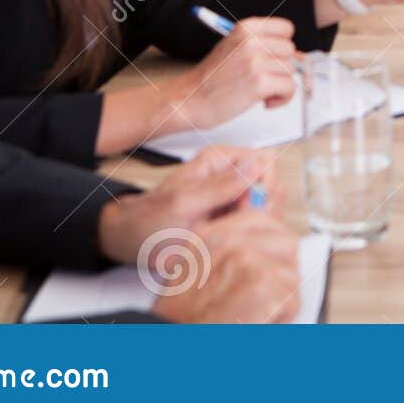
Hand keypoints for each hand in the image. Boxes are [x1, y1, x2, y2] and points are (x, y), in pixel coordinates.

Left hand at [96, 146, 277, 264]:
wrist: (132, 241)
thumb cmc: (149, 220)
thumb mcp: (184, 203)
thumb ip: (221, 185)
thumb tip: (255, 164)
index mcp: (221, 160)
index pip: (267, 162)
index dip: (261, 188)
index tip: (242, 210)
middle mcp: (231, 175)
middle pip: (272, 187)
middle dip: (259, 210)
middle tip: (230, 227)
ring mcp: (233, 198)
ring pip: (267, 208)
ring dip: (252, 226)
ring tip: (223, 236)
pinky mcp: (232, 218)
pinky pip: (255, 225)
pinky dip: (246, 236)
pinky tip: (225, 242)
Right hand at [150, 207, 303, 323]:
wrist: (173, 341)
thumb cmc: (181, 318)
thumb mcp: (191, 271)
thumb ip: (224, 247)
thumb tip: (257, 228)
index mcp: (210, 235)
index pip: (261, 220)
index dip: (272, 244)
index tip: (269, 264)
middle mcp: (229, 241)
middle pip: (285, 244)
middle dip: (282, 271)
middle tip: (262, 296)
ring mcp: (248, 260)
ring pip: (291, 275)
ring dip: (279, 300)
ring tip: (252, 313)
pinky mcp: (263, 285)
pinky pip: (292, 301)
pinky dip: (280, 320)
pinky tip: (256, 324)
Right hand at [174, 17, 298, 129]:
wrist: (189, 99)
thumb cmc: (212, 78)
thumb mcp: (235, 49)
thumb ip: (263, 46)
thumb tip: (300, 56)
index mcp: (247, 28)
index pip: (286, 28)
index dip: (282, 47)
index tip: (273, 59)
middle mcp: (252, 41)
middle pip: (290, 51)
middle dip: (281, 68)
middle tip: (264, 80)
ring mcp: (256, 61)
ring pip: (291, 71)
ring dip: (281, 85)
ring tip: (261, 92)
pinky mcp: (259, 83)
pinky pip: (289, 88)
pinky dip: (282, 99)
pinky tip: (265, 102)